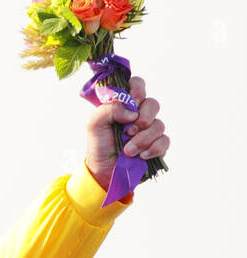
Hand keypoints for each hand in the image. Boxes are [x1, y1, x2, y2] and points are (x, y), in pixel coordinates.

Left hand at [85, 74, 167, 190]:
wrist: (103, 173)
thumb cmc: (99, 145)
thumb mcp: (94, 124)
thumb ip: (109, 109)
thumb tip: (132, 112)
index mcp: (125, 105)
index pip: (137, 85)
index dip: (138, 89)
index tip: (133, 101)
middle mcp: (140, 115)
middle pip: (153, 104)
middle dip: (143, 117)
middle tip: (129, 131)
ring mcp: (150, 130)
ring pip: (159, 125)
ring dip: (143, 139)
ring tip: (128, 151)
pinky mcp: (157, 146)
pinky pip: (164, 141)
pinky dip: (153, 149)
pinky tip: (141, 156)